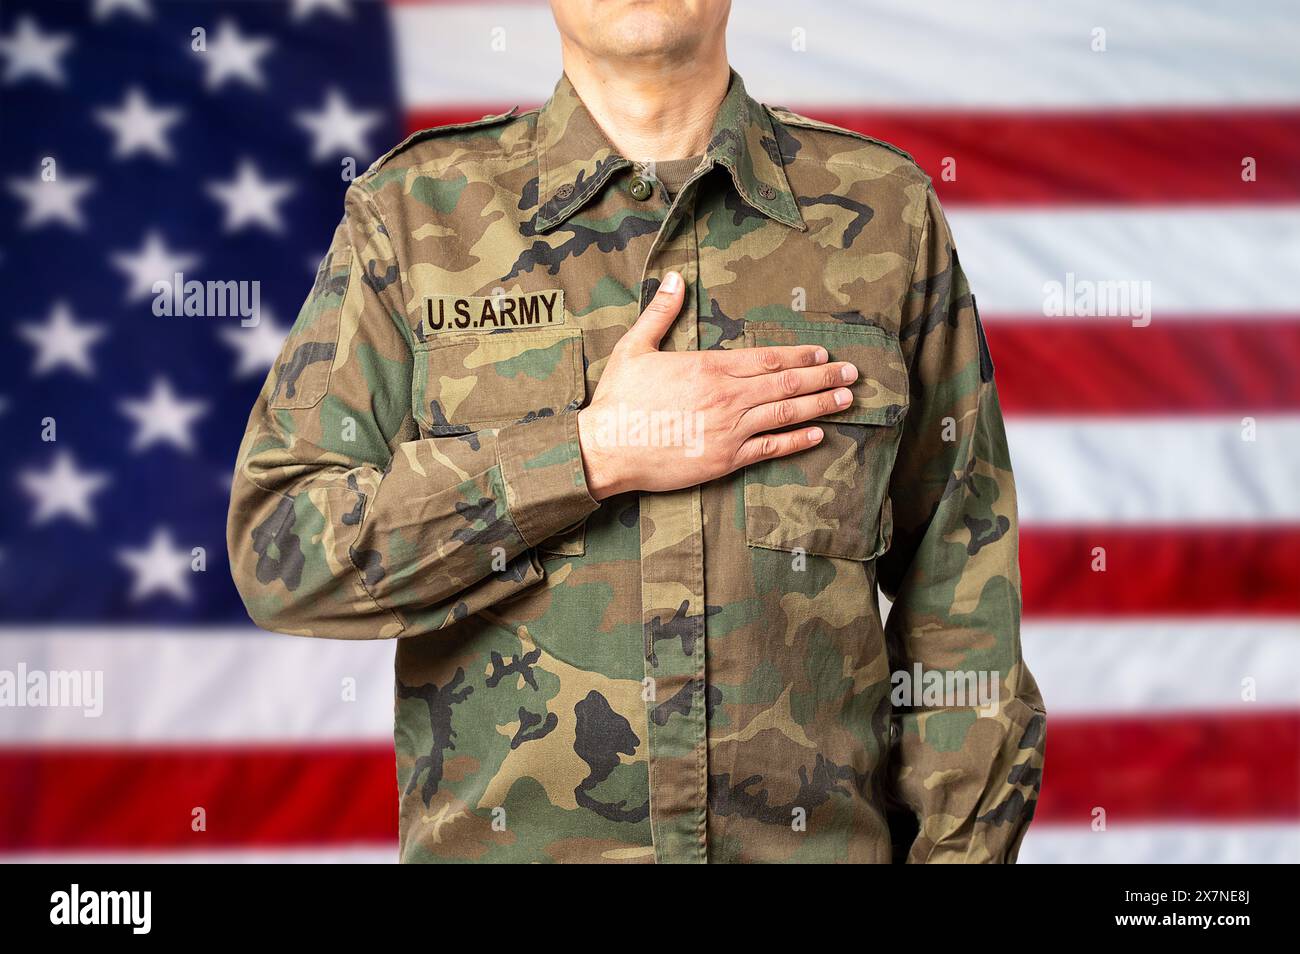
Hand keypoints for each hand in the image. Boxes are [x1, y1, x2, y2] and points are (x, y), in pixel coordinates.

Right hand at [576, 271, 857, 499]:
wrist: (606, 449)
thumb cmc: (618, 400)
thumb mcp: (635, 347)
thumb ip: (661, 312)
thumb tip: (674, 277)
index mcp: (708, 367)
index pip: (765, 358)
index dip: (798, 356)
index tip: (822, 353)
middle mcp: (726, 397)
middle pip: (785, 383)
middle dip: (822, 377)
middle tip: (851, 374)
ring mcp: (729, 430)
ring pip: (785, 413)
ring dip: (819, 405)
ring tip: (845, 400)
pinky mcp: (724, 460)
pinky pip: (769, 448)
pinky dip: (795, 441)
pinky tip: (817, 434)